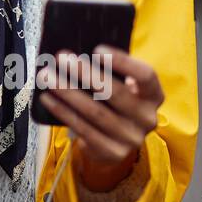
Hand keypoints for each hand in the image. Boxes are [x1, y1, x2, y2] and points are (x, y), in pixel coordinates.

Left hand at [37, 45, 164, 191]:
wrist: (115, 142)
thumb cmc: (114, 102)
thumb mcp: (121, 86)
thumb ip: (109, 72)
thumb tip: (77, 54)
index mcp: (153, 95)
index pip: (146, 75)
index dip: (123, 62)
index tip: (96, 49)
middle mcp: (147, 118)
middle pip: (115, 93)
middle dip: (85, 73)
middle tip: (62, 58)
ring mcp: (131, 138)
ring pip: (95, 112)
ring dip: (67, 92)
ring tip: (47, 76)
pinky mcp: (113, 152)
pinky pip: (83, 128)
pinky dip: (62, 111)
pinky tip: (48, 98)